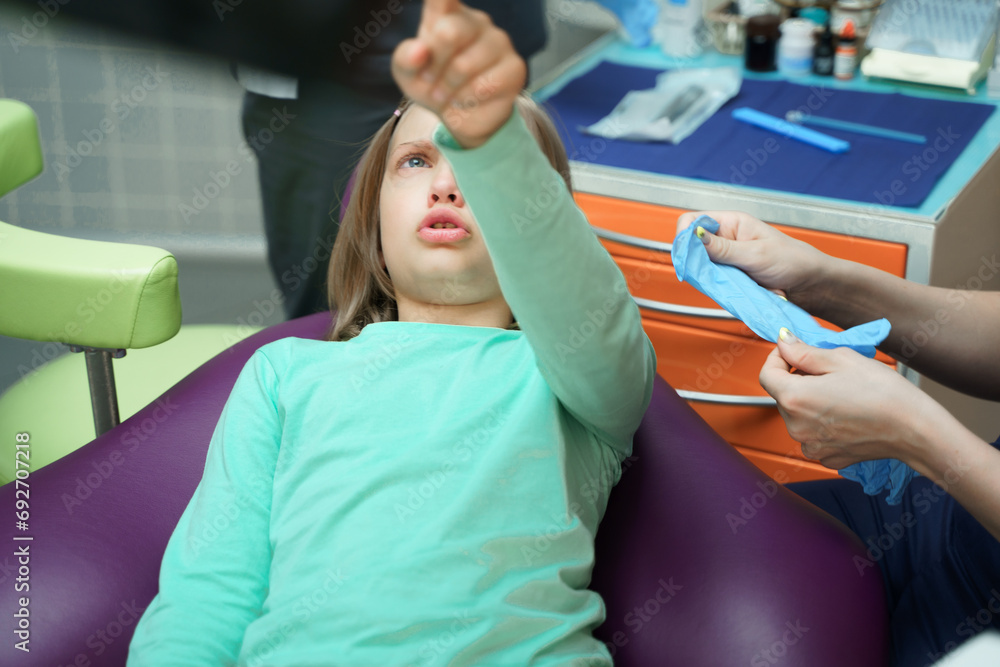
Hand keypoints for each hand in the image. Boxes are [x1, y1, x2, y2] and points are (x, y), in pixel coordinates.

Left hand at [391, 0, 525, 148]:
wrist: (459, 117)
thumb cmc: (433, 85)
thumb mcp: (408, 73)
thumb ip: (406, 59)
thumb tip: (419, 51)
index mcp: (448, 13)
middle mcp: (477, 21)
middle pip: (449, 32)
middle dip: (433, 66)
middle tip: (430, 82)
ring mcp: (499, 43)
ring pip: (464, 66)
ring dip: (448, 90)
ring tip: (447, 95)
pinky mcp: (515, 68)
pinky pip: (483, 87)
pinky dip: (467, 102)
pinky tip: (467, 101)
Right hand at [675, 210, 832, 306]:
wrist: (811, 286)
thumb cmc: (793, 261)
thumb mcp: (755, 254)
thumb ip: (722, 248)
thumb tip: (693, 236)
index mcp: (731, 223)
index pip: (692, 221)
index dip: (684, 237)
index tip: (687, 256)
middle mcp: (725, 239)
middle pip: (692, 248)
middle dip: (700, 264)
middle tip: (716, 275)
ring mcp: (726, 259)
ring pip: (701, 269)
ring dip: (715, 280)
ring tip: (737, 283)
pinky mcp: (729, 278)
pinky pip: (714, 284)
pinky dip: (723, 290)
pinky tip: (739, 290)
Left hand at [758, 329, 936, 469]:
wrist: (915, 429)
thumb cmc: (884, 393)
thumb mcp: (841, 360)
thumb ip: (804, 352)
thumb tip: (783, 342)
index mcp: (795, 399)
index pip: (766, 374)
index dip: (777, 358)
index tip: (791, 351)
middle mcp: (796, 427)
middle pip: (783, 395)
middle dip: (798, 379)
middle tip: (830, 372)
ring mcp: (810, 445)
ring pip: (798, 415)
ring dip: (810, 401)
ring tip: (843, 394)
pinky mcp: (825, 457)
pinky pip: (813, 433)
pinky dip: (823, 422)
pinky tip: (847, 415)